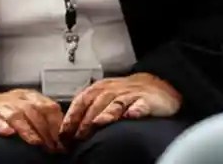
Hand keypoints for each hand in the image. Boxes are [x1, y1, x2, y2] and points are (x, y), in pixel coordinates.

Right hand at [0, 89, 64, 152]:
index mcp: (27, 96)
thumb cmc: (3, 109)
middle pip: (34, 111)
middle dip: (46, 131)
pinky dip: (0, 126)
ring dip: (28, 130)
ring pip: (16, 115)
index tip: (63, 140)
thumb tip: (62, 135)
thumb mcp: (25, 108)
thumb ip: (42, 117)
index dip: (57, 123)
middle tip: (52, 147)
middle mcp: (14, 99)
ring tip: (36, 142)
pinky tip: (7, 132)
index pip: (48, 106)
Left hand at [59, 74, 180, 142]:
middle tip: (78, 136)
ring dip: (106, 113)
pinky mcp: (148, 101)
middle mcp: (113, 90)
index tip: (64, 133)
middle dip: (86, 121)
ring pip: (116, 103)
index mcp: (99, 89)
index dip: (72, 116)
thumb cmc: (126, 95)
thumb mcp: (104, 97)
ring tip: (99, 123)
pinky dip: (135, 110)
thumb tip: (67, 130)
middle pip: (96, 104)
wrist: (157, 86)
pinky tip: (131, 116)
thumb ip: (88, 110)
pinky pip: (141, 105)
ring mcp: (131, 95)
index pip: (82, 101)